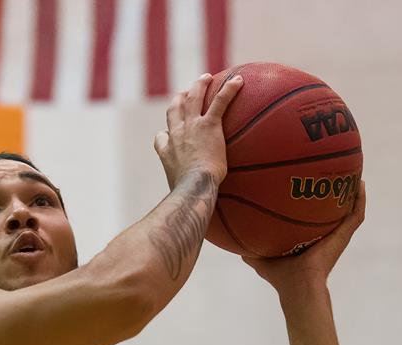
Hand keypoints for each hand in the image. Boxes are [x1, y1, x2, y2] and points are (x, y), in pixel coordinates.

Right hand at [155, 71, 243, 186]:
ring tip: (205, 78)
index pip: (162, 137)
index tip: (169, 133)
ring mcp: (191, 127)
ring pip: (193, 98)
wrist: (194, 187)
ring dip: (199, 86)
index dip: (165, 134)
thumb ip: (185, 194)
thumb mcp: (180, 194)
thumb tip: (192, 210)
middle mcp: (176, 134)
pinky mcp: (208, 125)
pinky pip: (220, 102)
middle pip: (175, 109)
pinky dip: (229, 89)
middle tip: (185, 92)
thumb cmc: (189, 196)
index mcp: (167, 151)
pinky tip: (239, 80)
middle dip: (179, 99)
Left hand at [245, 180, 366, 289]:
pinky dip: (360, 200)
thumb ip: (249, 248)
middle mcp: (325, 235)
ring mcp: (337, 235)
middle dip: (334, 192)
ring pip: (349, 210)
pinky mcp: (344, 236)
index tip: (310, 183)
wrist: (298, 286)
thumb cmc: (281, 276)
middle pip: (332, 210)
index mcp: (309, 238)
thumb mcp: (260, 258)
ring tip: (353, 172)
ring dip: (352, 193)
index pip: (312, 217)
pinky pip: (356, 215)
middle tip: (334, 172)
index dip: (312, 202)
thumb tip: (232, 241)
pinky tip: (360, 184)